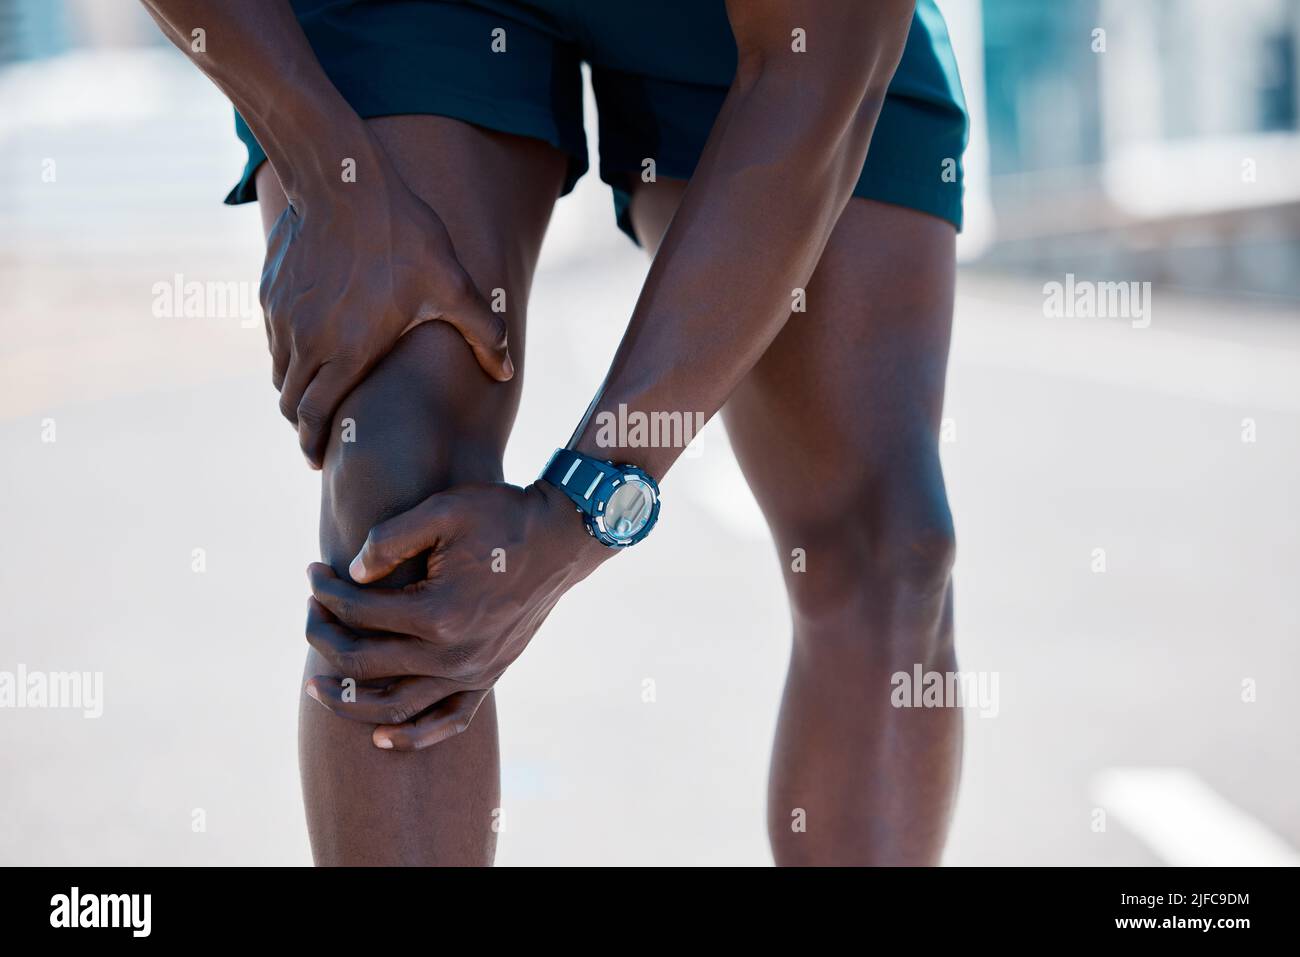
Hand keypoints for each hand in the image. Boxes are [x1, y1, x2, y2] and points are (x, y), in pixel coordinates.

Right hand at [261, 140, 513, 467]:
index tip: (318, 459)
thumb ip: (482, 333)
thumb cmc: (403, 235)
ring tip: (315, 397)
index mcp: (347, 350)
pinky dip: (287, 354)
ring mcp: (284, 316)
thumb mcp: (452, 285)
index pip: (316, 416)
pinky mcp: (271, 293)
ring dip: (295, 390)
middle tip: (317, 437)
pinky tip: (310, 348)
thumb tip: (506, 372)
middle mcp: (306, 340)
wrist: (343, 180)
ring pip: (280, 372)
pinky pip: (273, 338)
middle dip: (303, 425)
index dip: (314, 443)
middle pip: (291, 403)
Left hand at [303, 481, 609, 749]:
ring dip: (348, 701)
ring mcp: (474, 672)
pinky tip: (382, 738)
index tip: (313, 572)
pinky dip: (414, 735)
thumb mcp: (443, 509)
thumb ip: (389, 539)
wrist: (561, 537)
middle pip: (364, 664)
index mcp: (438, 613)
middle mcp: (453, 654)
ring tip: (317, 686)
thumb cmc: (500, 516)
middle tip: (310, 613)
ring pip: (395, 707)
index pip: (358, 613)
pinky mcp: (489, 676)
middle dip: (324, 638)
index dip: (326, 591)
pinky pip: (449, 722)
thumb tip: (350, 575)